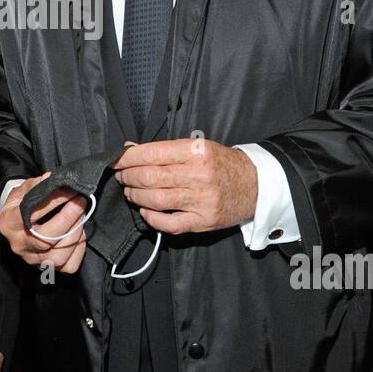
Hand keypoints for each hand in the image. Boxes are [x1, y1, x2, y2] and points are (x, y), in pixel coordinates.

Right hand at [0, 172, 88, 273]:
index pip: (29, 215)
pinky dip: (78, 250)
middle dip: (68, 219)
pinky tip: (79, 234)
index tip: (67, 191)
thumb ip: (37, 185)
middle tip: (79, 202)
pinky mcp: (46, 267)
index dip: (51, 203)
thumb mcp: (22, 190)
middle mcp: (19, 244)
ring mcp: (32, 259)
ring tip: (80, 216)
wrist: (16, 222)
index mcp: (8, 223)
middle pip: (46, 240)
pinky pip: (68, 266)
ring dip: (75, 234)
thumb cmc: (21, 204)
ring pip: (58, 256)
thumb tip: (52, 180)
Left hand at [112, 138, 256, 234]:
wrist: (255, 185)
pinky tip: (145, 211)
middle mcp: (198, 176)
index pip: (152, 154)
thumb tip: (131, 150)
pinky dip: (152, 218)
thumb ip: (167, 150)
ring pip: (155, 200)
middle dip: (128, 177)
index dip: (128, 158)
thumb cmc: (222, 164)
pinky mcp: (203, 221)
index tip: (117, 160)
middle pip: (150, 177)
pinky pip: (169, 224)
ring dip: (135, 196)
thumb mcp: (199, 147)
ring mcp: (201, 201)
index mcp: (196, 152)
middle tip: (121, 177)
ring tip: (130, 191)